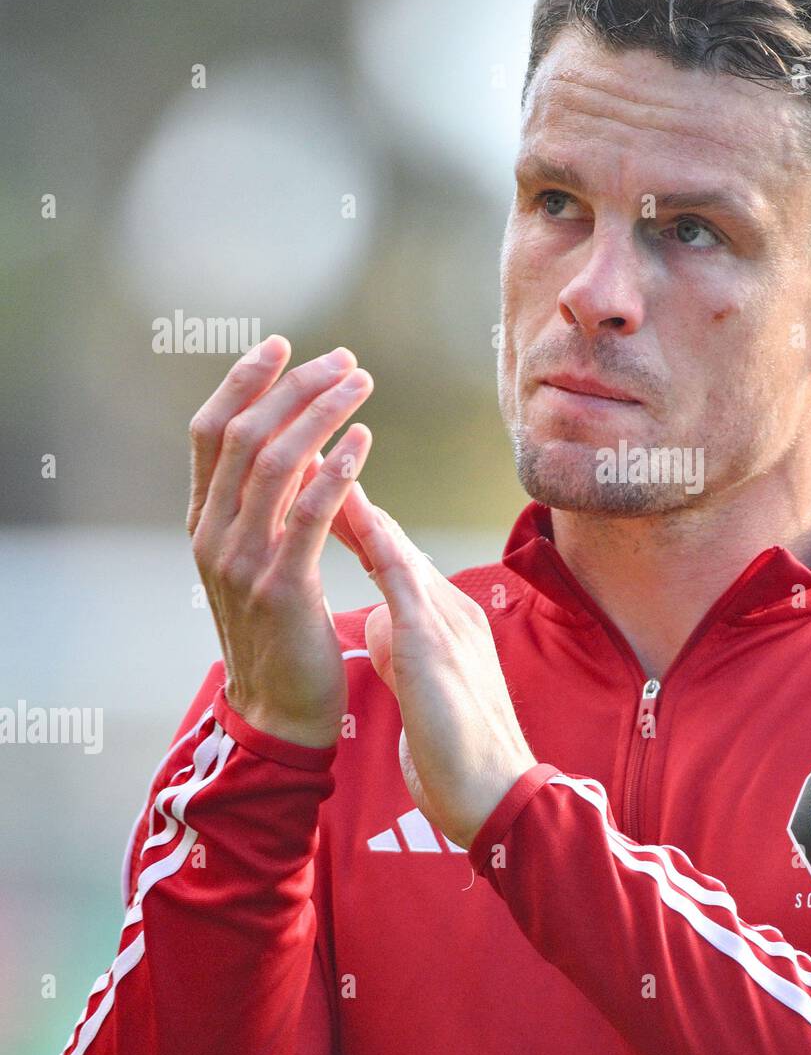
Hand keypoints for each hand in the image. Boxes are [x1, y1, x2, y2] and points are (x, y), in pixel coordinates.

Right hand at [187, 336, 373, 747]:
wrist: (281, 710)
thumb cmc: (282, 628)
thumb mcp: (264, 556)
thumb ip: (271, 503)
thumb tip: (301, 442)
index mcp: (204, 521)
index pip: (210, 432)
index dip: (242, 382)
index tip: (282, 345)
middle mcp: (212, 535)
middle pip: (243, 436)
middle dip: (293, 387)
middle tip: (342, 359)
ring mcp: (241, 562)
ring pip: (275, 465)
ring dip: (320, 415)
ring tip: (360, 383)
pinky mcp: (280, 589)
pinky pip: (307, 517)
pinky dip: (335, 472)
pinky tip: (361, 442)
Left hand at [345, 492, 536, 848]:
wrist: (498, 799)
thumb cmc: (460, 756)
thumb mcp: (424, 689)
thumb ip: (406, 651)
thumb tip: (387, 626)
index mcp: (443, 625)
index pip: (391, 561)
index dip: (355, 523)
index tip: (317, 489)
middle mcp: (448, 611)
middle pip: (390, 542)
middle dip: (349, 498)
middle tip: (311, 452)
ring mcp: (446, 622)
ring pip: (394, 546)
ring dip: (355, 502)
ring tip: (319, 459)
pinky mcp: (435, 643)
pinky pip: (400, 577)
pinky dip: (374, 538)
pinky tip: (350, 510)